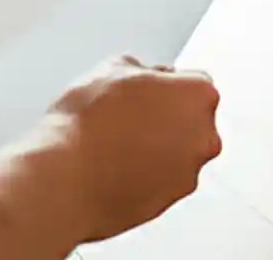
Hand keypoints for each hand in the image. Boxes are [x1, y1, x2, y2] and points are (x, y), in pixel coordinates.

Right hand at [0, 56, 221, 250]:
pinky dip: (145, 175)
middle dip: (165, 117)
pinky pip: (161, 182)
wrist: (66, 179)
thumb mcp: (109, 69)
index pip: (191, 82)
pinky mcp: (169, 204)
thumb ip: (139, 68)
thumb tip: (139, 75)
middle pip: (190, 120)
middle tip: (128, 116)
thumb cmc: (87, 125)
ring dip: (156, 148)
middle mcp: (205, 136)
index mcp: (199, 95)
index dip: (161, 84)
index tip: (143, 90)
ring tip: (115, 144)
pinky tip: (114, 168)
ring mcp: (189, 173)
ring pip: (177, 154)